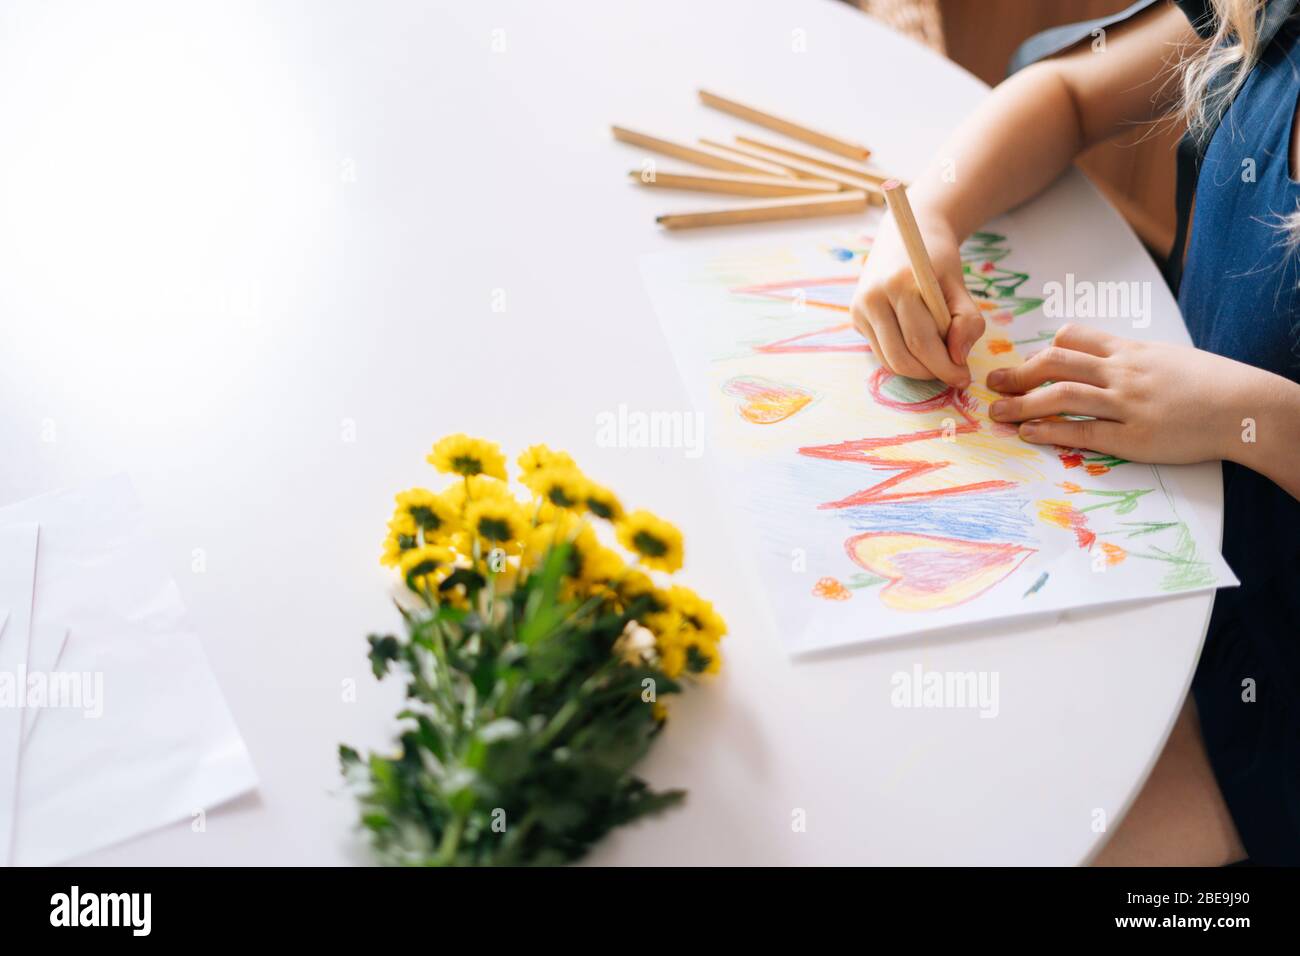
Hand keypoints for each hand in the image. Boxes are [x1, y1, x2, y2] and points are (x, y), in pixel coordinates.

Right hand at [852, 205, 985, 387]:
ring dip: (917, 370)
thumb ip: (967, 321)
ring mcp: (860, 308)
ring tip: (939, 361)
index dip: (945, 366)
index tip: (964, 377)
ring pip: (889, 360)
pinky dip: (903, 359)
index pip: (921, 341)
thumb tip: (958, 358)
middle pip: (901, 357)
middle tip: (954, 373)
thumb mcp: (960, 286)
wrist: (906, 234)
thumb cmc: (937, 260)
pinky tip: (921, 350)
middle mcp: (873, 297)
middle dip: (931, 373)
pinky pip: (881, 352)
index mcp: (900, 284)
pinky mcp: (856, 317)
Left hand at [986, 323, 1254, 464]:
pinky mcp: (1134, 437)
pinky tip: (1029, 432)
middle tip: (993, 383)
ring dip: (1023, 403)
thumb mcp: (1167, 357)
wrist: (1247, 408)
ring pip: (1062, 396)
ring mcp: (1127, 404)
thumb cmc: (1210, 383)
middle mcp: (1123, 372)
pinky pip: (1083, 432)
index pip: (1074, 337)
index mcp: (1130, 350)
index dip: (1044, 348)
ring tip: (997, 413)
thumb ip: (1132, 358)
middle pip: (1057, 363)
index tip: (1028, 362)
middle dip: (1019, 373)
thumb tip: (1102, 361)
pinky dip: (1051, 431)